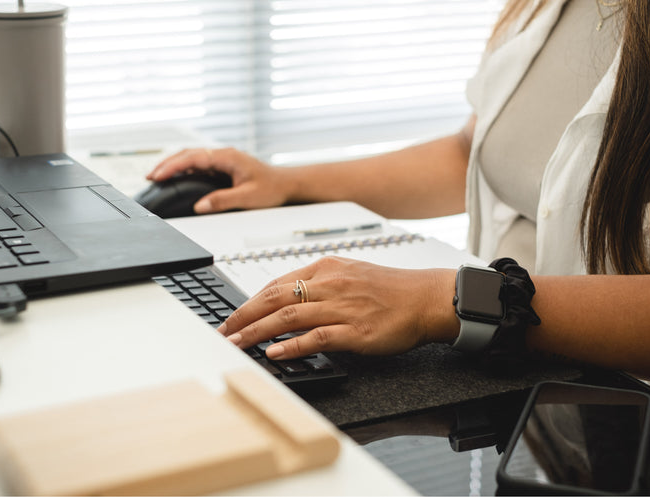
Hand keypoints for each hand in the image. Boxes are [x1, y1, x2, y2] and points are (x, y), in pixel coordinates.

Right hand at [145, 147, 291, 213]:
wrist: (288, 184)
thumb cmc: (273, 188)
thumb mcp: (248, 198)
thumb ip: (223, 201)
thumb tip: (200, 206)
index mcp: (227, 157)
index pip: (193, 158)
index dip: (173, 166)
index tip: (157, 175)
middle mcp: (223, 155)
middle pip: (188, 154)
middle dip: (167, 164)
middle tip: (149, 176)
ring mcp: (222, 160)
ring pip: (192, 157)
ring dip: (174, 165)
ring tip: (156, 176)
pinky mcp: (223, 167)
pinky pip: (198, 164)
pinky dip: (184, 170)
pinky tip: (175, 178)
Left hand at [217, 256, 458, 359]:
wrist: (426, 298)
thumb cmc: (390, 289)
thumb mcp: (349, 275)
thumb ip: (317, 285)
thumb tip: (285, 300)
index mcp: (325, 268)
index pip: (276, 284)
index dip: (249, 302)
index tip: (232, 317)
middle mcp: (330, 284)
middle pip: (274, 298)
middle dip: (243, 316)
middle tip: (223, 331)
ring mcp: (342, 306)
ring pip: (289, 317)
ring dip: (258, 331)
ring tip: (237, 343)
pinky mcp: (356, 329)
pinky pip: (316, 336)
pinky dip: (292, 345)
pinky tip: (274, 353)